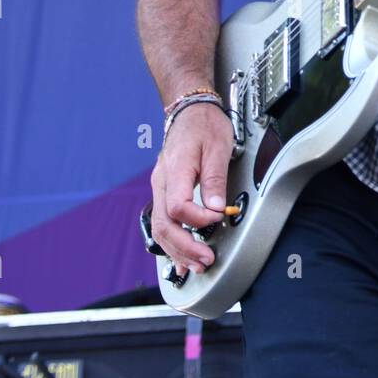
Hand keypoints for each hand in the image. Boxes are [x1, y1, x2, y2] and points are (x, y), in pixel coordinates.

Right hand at [149, 102, 233, 278]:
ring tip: (196, 266)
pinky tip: (179, 260)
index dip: (197, 219)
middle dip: (184, 247)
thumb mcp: (217, 147)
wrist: (190, 112)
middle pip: (164, 224)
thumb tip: (216, 208)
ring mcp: (160, 188)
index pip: (177, 206)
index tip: (216, 218)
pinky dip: (171, 243)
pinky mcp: (164, 192)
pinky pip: (162, 222)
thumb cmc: (204, 126)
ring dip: (177, 250)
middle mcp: (162, 182)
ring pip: (160, 228)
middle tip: (205, 260)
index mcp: (175, 170)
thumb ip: (215, 179)